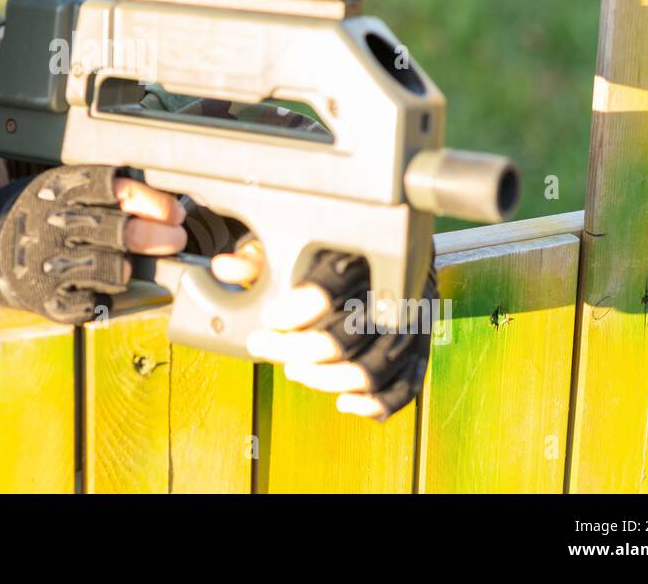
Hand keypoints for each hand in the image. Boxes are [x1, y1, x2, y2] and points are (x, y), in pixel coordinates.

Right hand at [0, 165, 185, 322]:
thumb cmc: (28, 219)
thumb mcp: (52, 189)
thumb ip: (95, 192)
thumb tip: (156, 200)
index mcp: (58, 192)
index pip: (116, 190)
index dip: (152, 201)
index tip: (172, 211)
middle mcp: (56, 226)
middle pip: (122, 231)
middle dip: (158, 236)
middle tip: (175, 238)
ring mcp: (52, 265)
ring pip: (116, 270)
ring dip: (130, 267)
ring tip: (128, 263)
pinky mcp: (51, 300)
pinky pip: (97, 301)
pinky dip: (104, 295)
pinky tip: (97, 286)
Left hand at [211, 238, 435, 421]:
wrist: (397, 248)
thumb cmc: (338, 250)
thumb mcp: (296, 244)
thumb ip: (263, 258)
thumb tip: (226, 267)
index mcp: (363, 255)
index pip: (333, 285)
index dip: (296, 309)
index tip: (270, 318)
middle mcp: (393, 290)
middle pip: (347, 334)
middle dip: (296, 349)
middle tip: (265, 347)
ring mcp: (411, 324)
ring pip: (374, 368)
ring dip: (326, 379)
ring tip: (293, 370)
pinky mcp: (420, 350)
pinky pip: (405, 388)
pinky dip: (373, 403)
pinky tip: (343, 401)